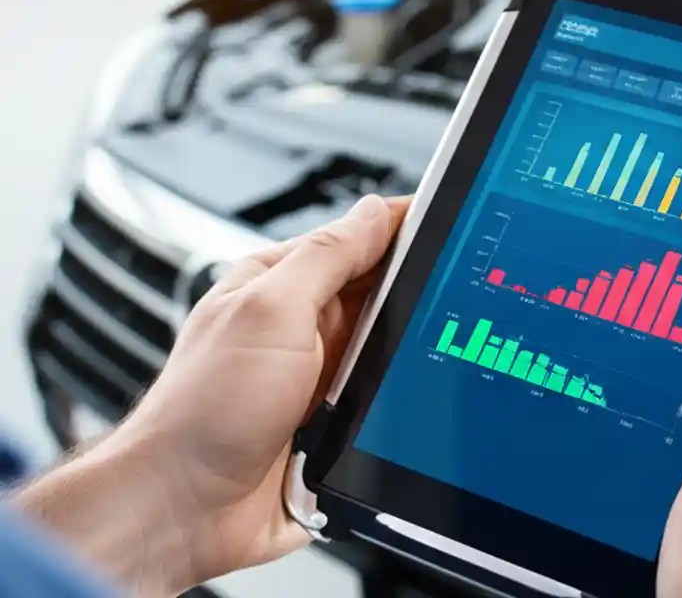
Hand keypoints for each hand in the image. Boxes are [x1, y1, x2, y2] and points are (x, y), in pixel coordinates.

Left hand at [15, 195, 407, 595]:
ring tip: (414, 364)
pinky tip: (402, 410)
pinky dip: (396, 406)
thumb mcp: (271, 311)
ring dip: (404, 359)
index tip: (452, 225)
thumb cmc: (204, 410)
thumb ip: (326, 257)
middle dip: (413, 299)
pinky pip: (385, 404)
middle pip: (383, 294)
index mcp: (278, 283)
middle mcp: (299, 326)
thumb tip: (373, 213)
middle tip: (440, 304)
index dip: (405, 228)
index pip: (356, 238)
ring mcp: (319, 377)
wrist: (187, 510)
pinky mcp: (334, 425)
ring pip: (391, 351)